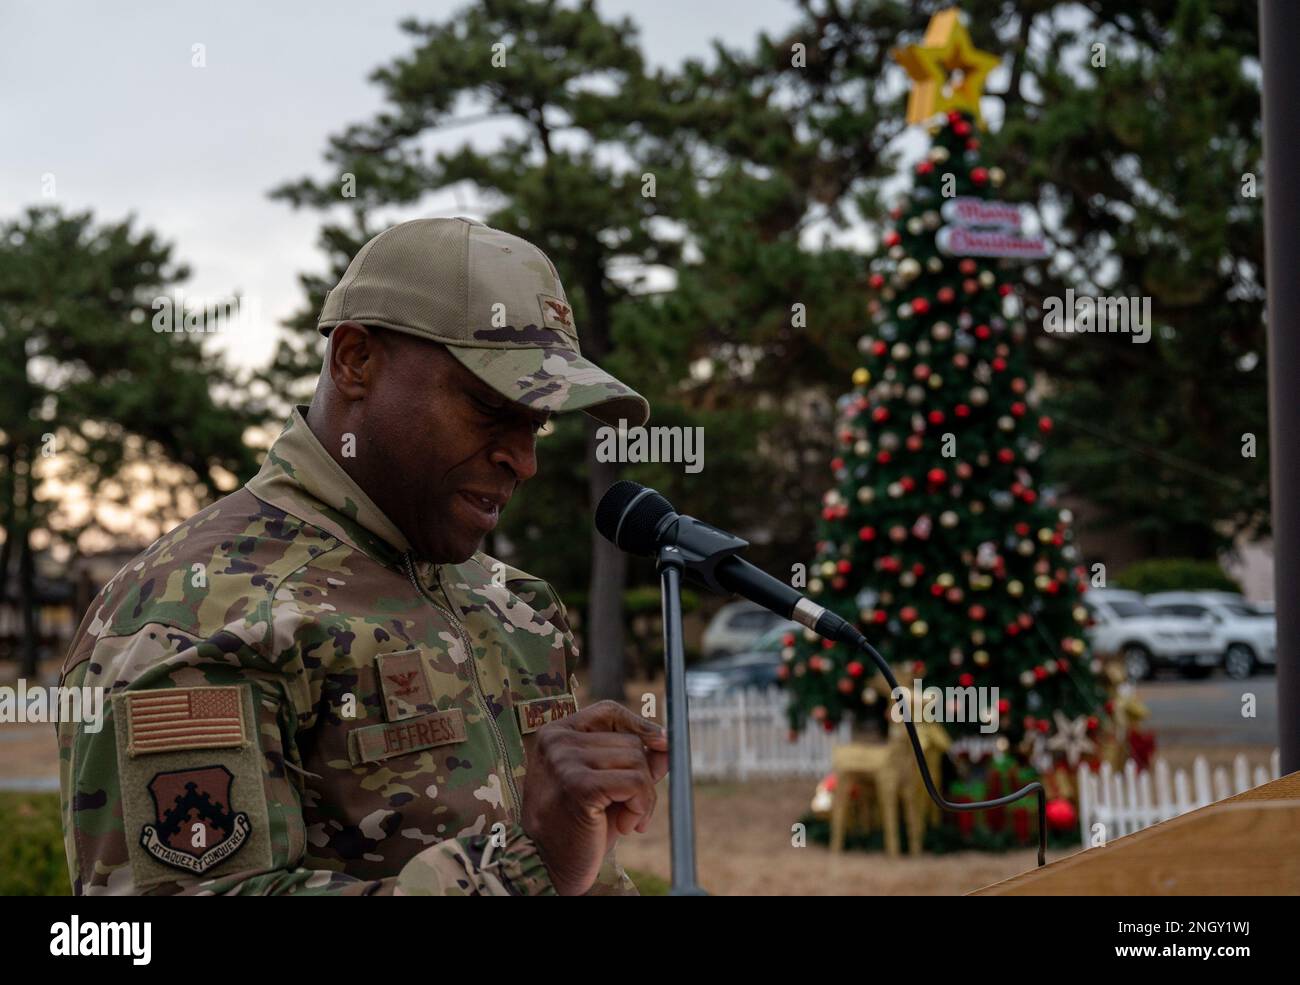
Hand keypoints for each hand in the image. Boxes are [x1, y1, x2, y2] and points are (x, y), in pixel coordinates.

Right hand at [520, 700, 668, 895]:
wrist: (547, 866)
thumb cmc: (577, 826)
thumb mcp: (607, 787)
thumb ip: (633, 763)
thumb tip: (666, 746)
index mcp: (556, 734)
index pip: (608, 710)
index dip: (639, 724)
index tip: (661, 742)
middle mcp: (557, 741)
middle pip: (630, 741)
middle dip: (643, 777)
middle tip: (632, 811)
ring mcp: (566, 761)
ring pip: (638, 761)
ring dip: (644, 797)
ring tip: (626, 821)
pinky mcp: (580, 785)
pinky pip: (636, 783)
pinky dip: (641, 807)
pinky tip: (627, 827)